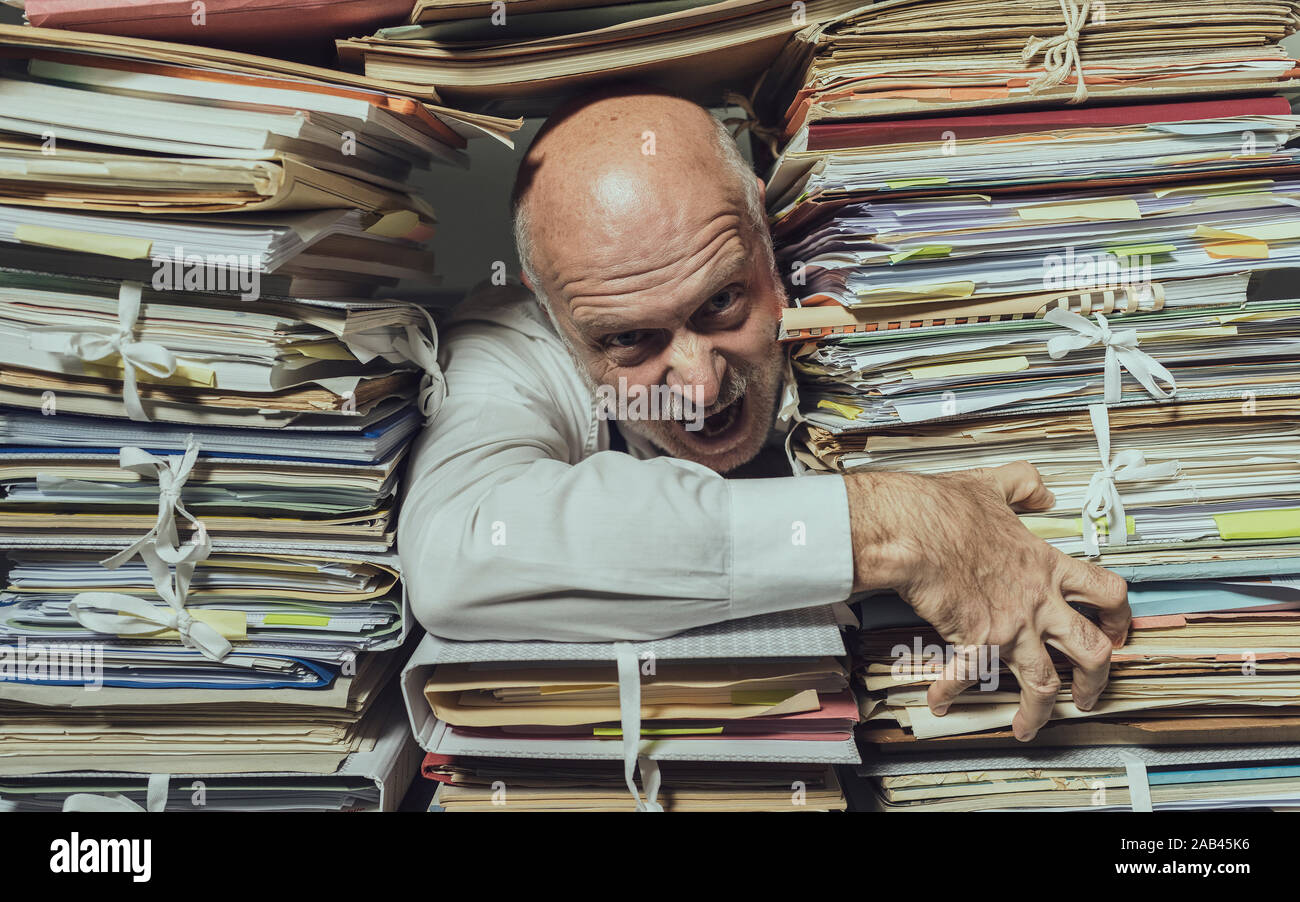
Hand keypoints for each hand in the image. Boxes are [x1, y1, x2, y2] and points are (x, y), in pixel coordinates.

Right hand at [845, 462, 1130, 741]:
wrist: (913, 530)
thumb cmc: (945, 509)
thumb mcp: (993, 485)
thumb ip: (1023, 485)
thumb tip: (1040, 492)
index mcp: (1045, 566)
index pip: (1106, 592)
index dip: (1119, 616)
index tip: (1117, 632)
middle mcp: (1036, 601)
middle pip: (1091, 651)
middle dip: (1097, 680)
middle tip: (1089, 694)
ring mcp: (1010, 626)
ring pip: (1044, 683)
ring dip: (1038, 712)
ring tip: (1028, 726)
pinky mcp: (976, 642)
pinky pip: (969, 680)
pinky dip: (952, 693)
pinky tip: (941, 702)